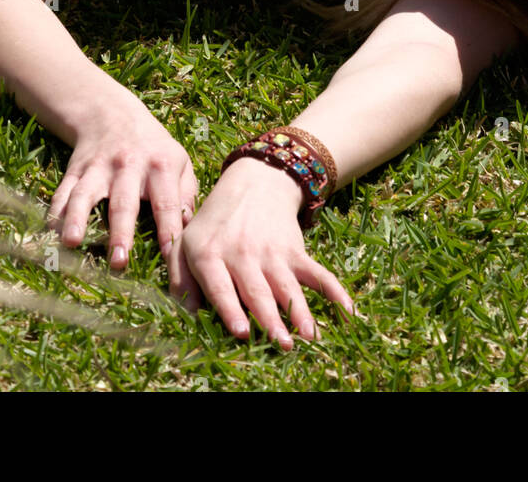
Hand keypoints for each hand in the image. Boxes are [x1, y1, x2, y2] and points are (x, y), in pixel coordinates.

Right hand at [48, 91, 200, 299]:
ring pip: (85, 195)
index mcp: (160, 166)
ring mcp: (98, 168)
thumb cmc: (154, 148)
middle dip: (120, 233)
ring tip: (71, 244)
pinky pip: (63, 192)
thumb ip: (186, 194)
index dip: (168, 230)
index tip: (170, 257)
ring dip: (77, 219)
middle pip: (123, 202)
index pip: (166, 203)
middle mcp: (128, 166)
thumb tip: (186, 228)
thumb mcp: (179, 160)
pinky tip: (50, 233)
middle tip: (119, 263)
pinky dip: (55, 213)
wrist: (113, 114)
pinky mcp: (75, 170)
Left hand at [173, 157, 354, 349]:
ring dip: (301, 311)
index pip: (221, 286)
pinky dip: (334, 291)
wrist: (253, 182)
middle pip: (258, 291)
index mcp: (211, 255)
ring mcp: (272, 253)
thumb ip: (179, 280)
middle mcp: (243, 254)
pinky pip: (316, 273)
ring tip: (309, 336)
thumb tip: (185, 316)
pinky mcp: (295, 251)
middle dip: (271, 319)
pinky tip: (347, 310)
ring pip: (288, 287)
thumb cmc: (214, 222)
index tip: (242, 332)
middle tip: (281, 344)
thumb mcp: (186, 242)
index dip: (231, 309)